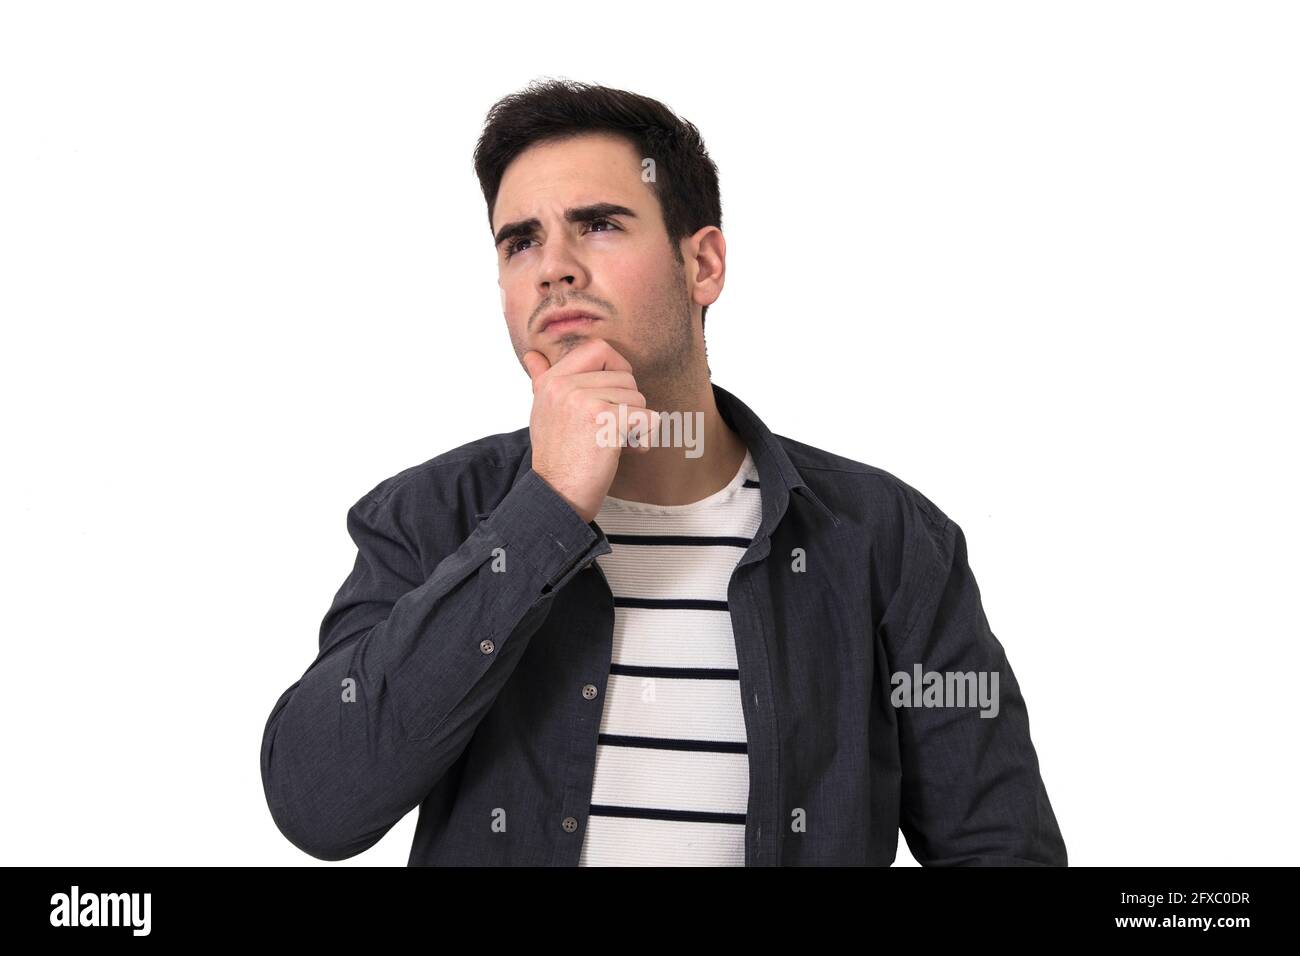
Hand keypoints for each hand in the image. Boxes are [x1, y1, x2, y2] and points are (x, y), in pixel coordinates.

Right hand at [521, 340, 658, 522]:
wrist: (556, 496)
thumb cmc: (557, 459)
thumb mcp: (543, 413)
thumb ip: (542, 381)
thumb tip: (533, 356)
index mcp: (553, 381)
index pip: (599, 349)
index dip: (617, 369)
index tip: (616, 397)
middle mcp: (565, 386)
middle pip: (626, 377)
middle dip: (630, 406)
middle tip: (615, 431)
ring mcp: (583, 400)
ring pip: (638, 398)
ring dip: (637, 425)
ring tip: (617, 444)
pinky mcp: (604, 420)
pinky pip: (647, 417)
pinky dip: (645, 438)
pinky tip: (629, 451)